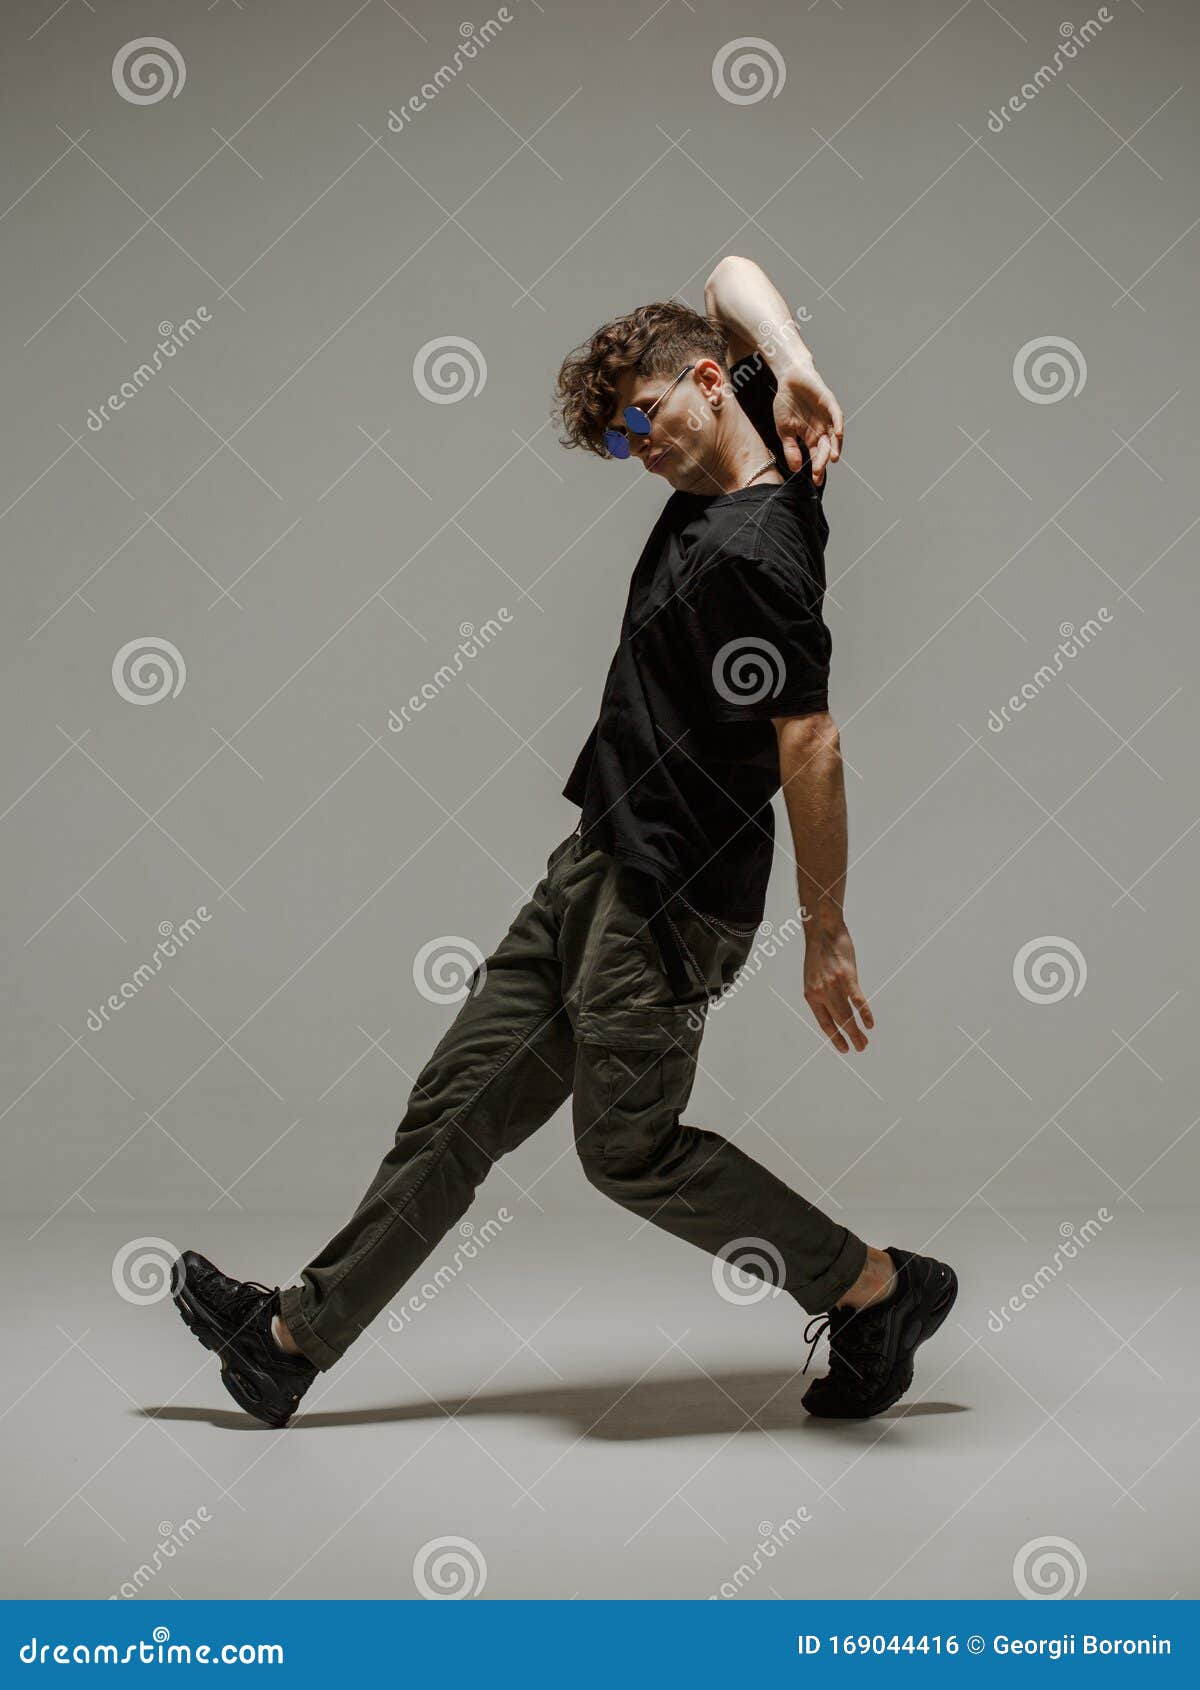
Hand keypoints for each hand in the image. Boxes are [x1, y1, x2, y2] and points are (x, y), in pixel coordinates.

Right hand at [772, 358, 843, 485]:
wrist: (788, 379)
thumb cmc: (786, 403)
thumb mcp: (784, 430)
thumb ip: (790, 449)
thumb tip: (796, 469)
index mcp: (810, 437)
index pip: (816, 456)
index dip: (817, 468)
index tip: (815, 481)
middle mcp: (821, 429)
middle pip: (825, 448)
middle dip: (822, 461)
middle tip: (818, 473)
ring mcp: (826, 416)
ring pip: (834, 435)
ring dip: (835, 446)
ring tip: (833, 459)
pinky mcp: (829, 403)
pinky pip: (836, 416)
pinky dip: (837, 425)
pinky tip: (837, 435)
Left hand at [803, 921, 872, 1052]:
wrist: (823, 931)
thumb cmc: (819, 952)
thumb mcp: (814, 976)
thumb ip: (822, 992)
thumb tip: (833, 1006)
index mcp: (811, 994)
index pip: (823, 1022)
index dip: (834, 1037)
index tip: (843, 1048)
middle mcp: (821, 993)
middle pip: (837, 1022)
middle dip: (849, 1038)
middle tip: (859, 1048)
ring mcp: (834, 986)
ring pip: (847, 1015)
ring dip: (857, 1032)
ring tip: (864, 1043)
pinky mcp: (847, 977)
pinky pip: (858, 1001)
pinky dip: (864, 1014)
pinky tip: (870, 1024)